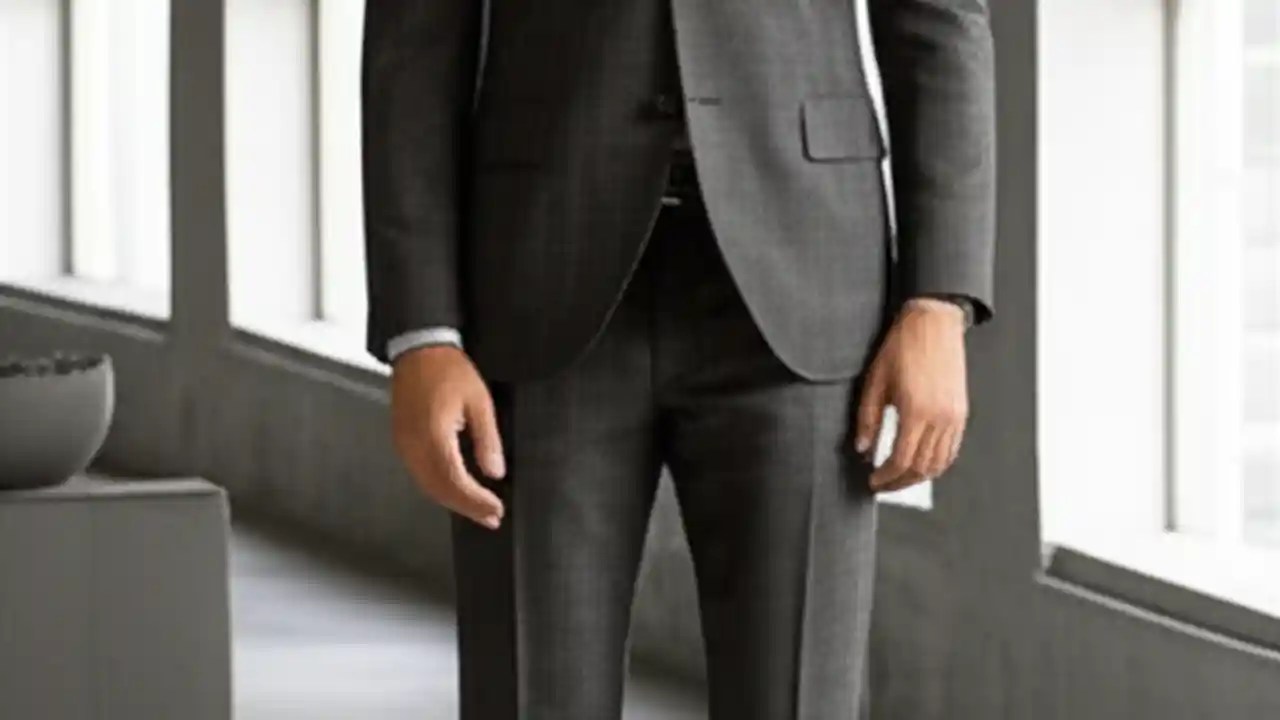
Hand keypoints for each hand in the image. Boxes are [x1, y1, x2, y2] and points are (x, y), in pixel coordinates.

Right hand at [390, 345, 506, 528]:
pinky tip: (457, 491)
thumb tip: (495, 473)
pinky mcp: (400, 441)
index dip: (476, 500)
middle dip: (466, 508)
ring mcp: (403, 445)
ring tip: (479, 510)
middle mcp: (413, 446)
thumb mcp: (479, 401)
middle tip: (492, 518)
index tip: (497, 510)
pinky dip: (439, 488)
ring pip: (426, 486)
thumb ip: (487, 439)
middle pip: (438, 490)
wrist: (418, 349)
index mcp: (433, 436)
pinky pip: (419, 474)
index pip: (454, 481)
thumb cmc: (451, 371)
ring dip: (453, 502)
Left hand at [853, 297, 968, 492]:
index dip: (885, 476)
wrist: (933, 322)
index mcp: (916, 410)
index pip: (901, 460)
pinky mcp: (961, 413)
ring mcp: (954, 417)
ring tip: (898, 478)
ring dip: (918, 476)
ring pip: (939, 463)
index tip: (872, 481)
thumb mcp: (875, 381)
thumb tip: (863, 450)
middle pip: (921, 467)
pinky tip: (920, 464)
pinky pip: (951, 450)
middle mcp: (940, 418)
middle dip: (900, 482)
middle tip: (882, 485)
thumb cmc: (901, 346)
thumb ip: (867, 419)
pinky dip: (936, 464)